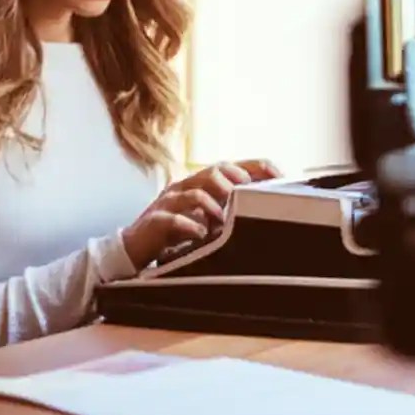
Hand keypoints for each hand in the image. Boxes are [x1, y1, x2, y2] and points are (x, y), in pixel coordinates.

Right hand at [120, 159, 282, 267]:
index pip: (230, 166)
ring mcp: (168, 202)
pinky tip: (201, 235)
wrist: (134, 248)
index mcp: (199, 184)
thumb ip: (226, 211)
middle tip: (249, 195)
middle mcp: (184, 187)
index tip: (279, 175)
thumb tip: (263, 209)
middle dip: (234, 180)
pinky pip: (172, 219)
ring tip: (224, 219)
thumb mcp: (204, 219)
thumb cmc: (174, 232)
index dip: (255, 167)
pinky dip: (189, 225)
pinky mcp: (155, 221)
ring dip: (213, 204)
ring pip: (193, 191)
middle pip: (212, 171)